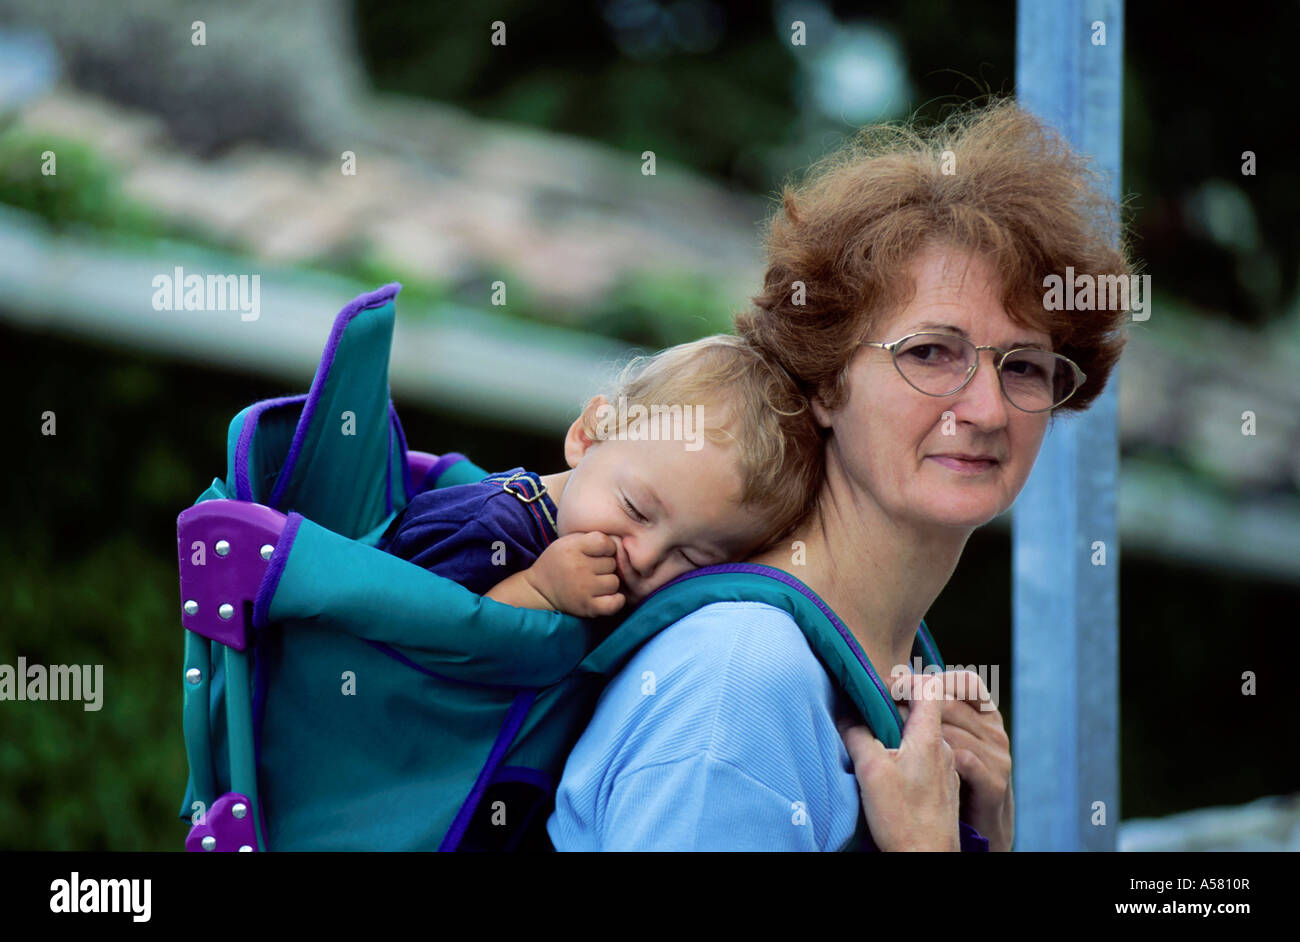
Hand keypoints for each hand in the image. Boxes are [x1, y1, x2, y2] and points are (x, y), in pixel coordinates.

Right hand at [525, 531, 625, 617]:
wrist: (540, 590)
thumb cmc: (560, 562)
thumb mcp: (569, 541)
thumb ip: (592, 538)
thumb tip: (622, 543)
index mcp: (572, 547)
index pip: (605, 542)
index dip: (606, 547)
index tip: (599, 552)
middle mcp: (578, 567)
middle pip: (612, 563)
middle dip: (605, 566)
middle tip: (592, 569)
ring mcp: (583, 589)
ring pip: (614, 582)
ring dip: (608, 583)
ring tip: (595, 582)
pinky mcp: (587, 607)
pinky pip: (615, 603)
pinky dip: (616, 600)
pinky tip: (608, 595)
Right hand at [839, 674, 960, 850]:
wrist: (927, 859)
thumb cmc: (902, 818)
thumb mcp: (871, 770)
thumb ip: (857, 735)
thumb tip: (846, 715)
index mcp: (929, 737)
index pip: (930, 686)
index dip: (905, 679)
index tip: (880, 690)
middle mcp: (944, 749)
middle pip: (924, 711)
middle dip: (895, 708)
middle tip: (867, 718)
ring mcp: (946, 770)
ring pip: (924, 737)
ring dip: (900, 735)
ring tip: (875, 748)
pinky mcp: (944, 789)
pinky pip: (927, 760)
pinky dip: (908, 756)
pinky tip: (892, 775)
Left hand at [894, 670, 1013, 851]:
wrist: (978, 830)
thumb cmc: (953, 778)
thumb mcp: (946, 741)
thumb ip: (932, 712)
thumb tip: (891, 681)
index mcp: (986, 715)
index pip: (967, 682)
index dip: (931, 678)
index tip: (894, 683)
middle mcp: (995, 732)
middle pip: (951, 704)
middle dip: (912, 703)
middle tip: (880, 706)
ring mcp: (998, 757)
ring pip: (951, 731)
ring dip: (916, 732)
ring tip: (888, 734)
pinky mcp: (994, 783)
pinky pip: (963, 760)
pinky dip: (936, 758)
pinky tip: (913, 763)